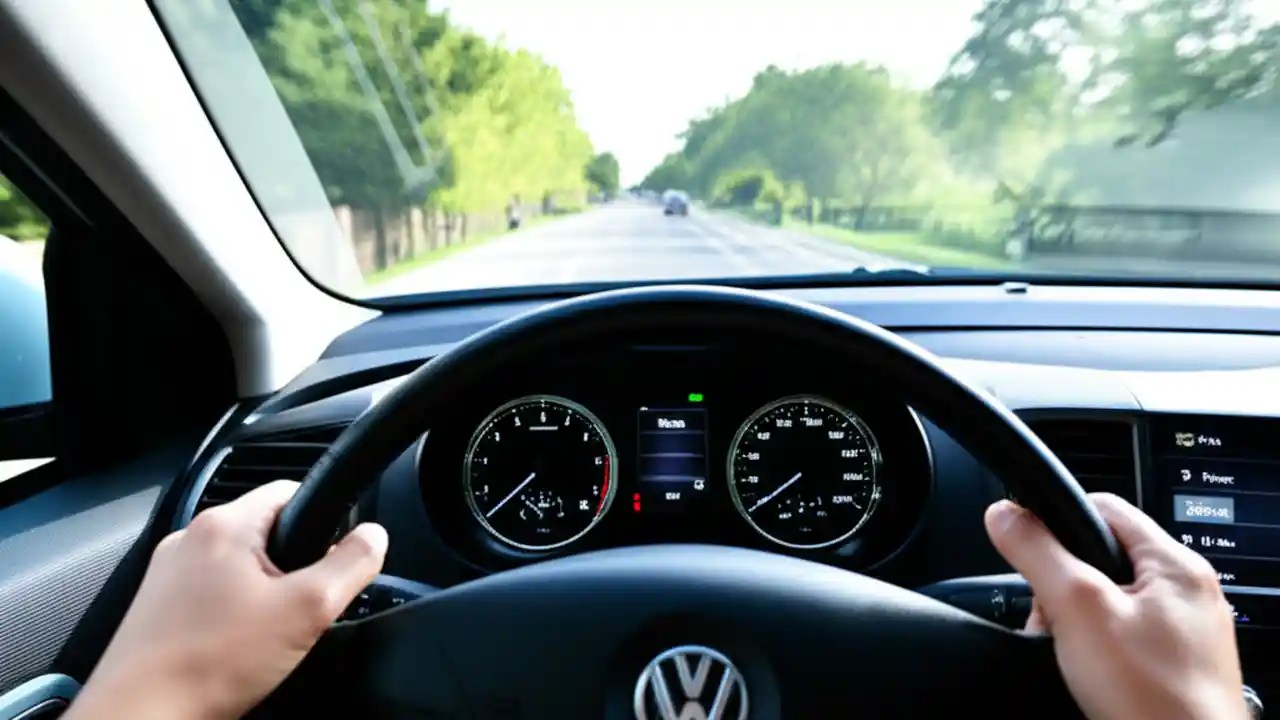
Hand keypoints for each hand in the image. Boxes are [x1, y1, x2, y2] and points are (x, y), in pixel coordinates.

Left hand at [65, 480, 386, 719]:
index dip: (324, 522)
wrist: (140, 717)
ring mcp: (168, 575)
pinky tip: (235, 649)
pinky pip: (212, 596)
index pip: (292, 491)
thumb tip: (374, 536)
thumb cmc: (210, 665)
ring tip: (264, 636)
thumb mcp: (307, 611)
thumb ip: (350, 565)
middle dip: (293, 568)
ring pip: (239, 568)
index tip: (331, 562)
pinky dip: (231, 616)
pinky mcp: (157, 609)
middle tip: (298, 612)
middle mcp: (189, 539)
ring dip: (262, 594)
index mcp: (224, 525)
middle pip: (267, 533)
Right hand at [985, 493, 1246, 719]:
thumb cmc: (1153, 698)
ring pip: (1107, 602)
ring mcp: (1183, 633)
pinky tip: (1087, 672)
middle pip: (1100, 558)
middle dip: (1061, 586)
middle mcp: (1187, 594)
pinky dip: (1094, 648)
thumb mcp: (1077, 610)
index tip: (1027, 544)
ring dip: (1074, 621)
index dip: (1057, 521)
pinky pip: (1120, 637)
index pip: (1104, 508)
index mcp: (1176, 566)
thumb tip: (1004, 514)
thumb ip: (1038, 554)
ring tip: (1071, 652)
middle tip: (1054, 618)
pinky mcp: (1173, 666)